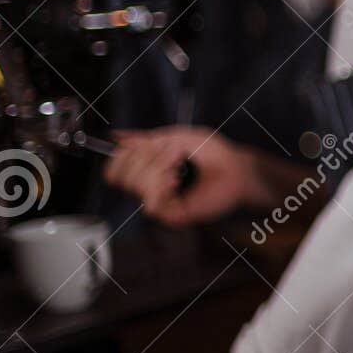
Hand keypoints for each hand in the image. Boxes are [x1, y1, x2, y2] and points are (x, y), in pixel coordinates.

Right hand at [103, 126, 251, 225]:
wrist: (238, 169)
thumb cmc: (214, 154)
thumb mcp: (177, 137)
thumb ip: (146, 139)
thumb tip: (117, 137)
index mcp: (148, 173)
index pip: (114, 171)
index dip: (123, 154)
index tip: (149, 144)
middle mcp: (149, 190)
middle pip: (117, 177)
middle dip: (142, 158)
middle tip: (169, 155)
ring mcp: (159, 204)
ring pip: (132, 186)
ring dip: (155, 168)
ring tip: (176, 167)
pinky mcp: (171, 216)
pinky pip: (150, 202)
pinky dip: (161, 184)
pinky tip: (175, 179)